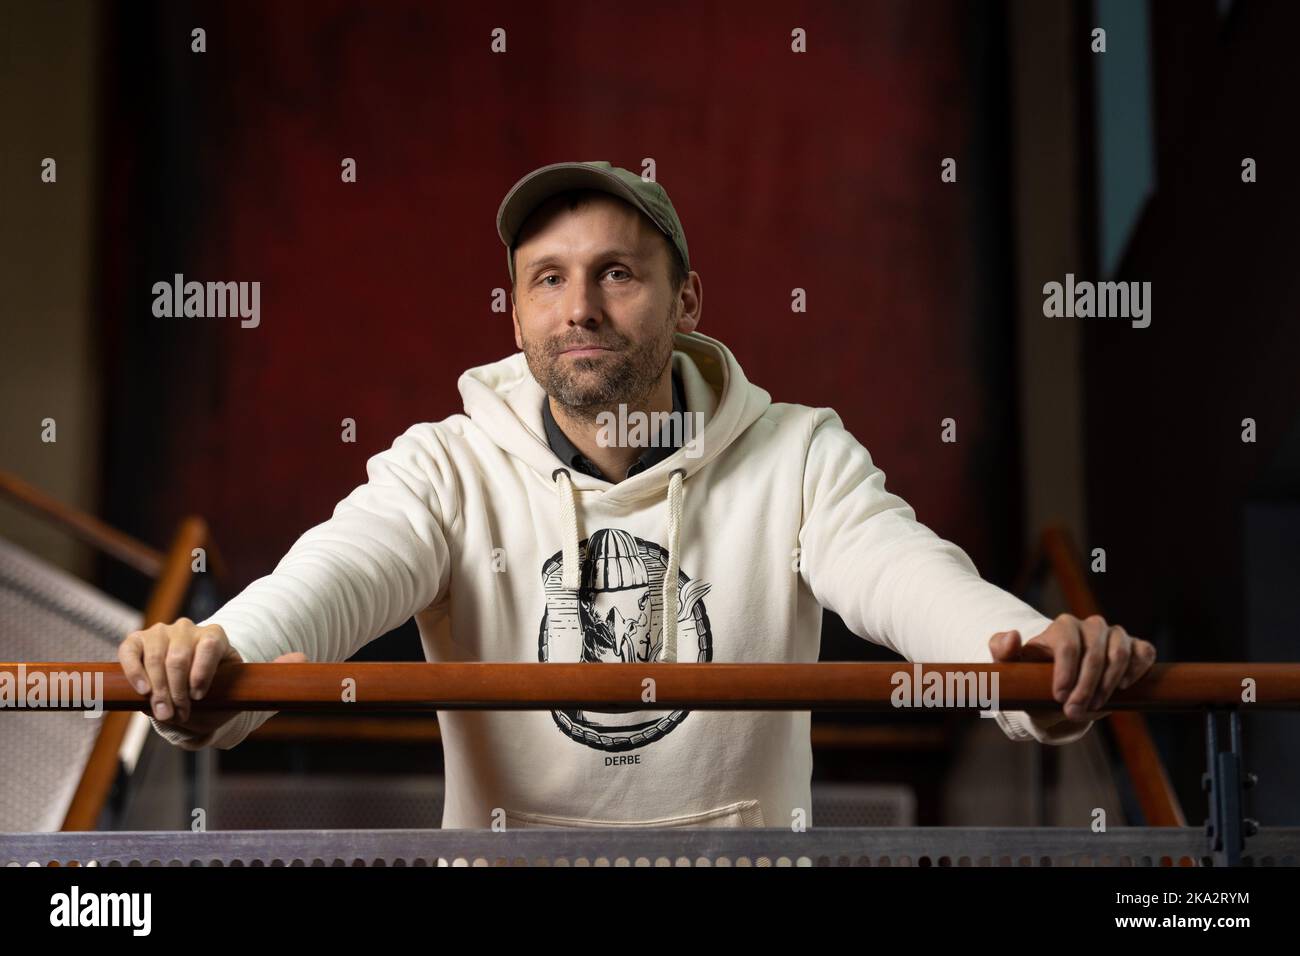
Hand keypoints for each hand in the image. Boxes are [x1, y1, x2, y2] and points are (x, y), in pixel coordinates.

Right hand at [118, 617, 306, 734]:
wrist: (187, 693)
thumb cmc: (218, 690)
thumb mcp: (244, 685)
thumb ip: (272, 672)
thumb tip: (302, 657)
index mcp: (216, 637)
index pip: (211, 643)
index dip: (203, 669)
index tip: (200, 695)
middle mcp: (187, 629)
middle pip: (179, 654)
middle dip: (177, 688)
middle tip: (178, 714)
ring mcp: (160, 634)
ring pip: (155, 654)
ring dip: (158, 686)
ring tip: (163, 712)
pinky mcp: (137, 643)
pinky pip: (130, 651)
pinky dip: (134, 669)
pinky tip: (142, 689)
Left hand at [989, 614, 1155, 721]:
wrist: (1063, 687)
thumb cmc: (1035, 674)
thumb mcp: (1013, 666)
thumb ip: (1002, 650)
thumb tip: (1012, 636)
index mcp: (1063, 627)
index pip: (1067, 644)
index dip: (1065, 672)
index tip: (1060, 697)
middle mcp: (1091, 626)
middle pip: (1094, 652)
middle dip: (1086, 686)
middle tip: (1075, 711)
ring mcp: (1115, 635)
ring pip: (1120, 652)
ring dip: (1108, 684)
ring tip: (1094, 706)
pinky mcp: (1135, 647)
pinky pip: (1144, 652)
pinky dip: (1138, 669)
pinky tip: (1123, 688)